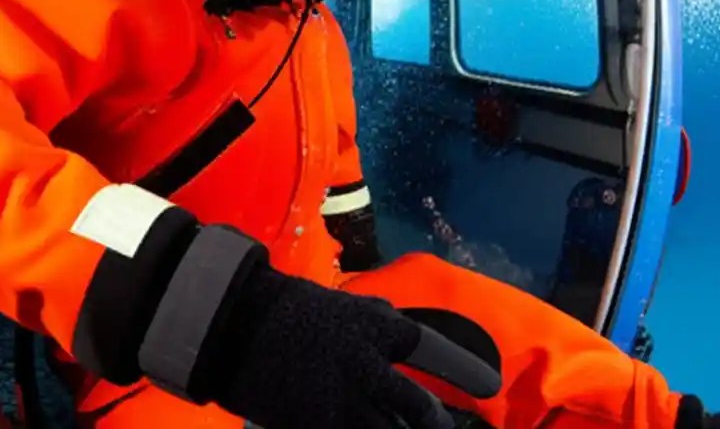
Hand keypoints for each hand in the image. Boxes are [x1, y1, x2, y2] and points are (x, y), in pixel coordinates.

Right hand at [211, 265, 499, 428]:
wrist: (231, 322)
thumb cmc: (284, 306)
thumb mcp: (339, 303)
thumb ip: (373, 319)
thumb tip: (396, 323)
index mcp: (376, 327)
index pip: (433, 351)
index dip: (465, 370)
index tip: (488, 384)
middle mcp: (368, 366)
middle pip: (417, 408)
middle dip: (435, 425)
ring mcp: (342, 400)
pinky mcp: (316, 422)